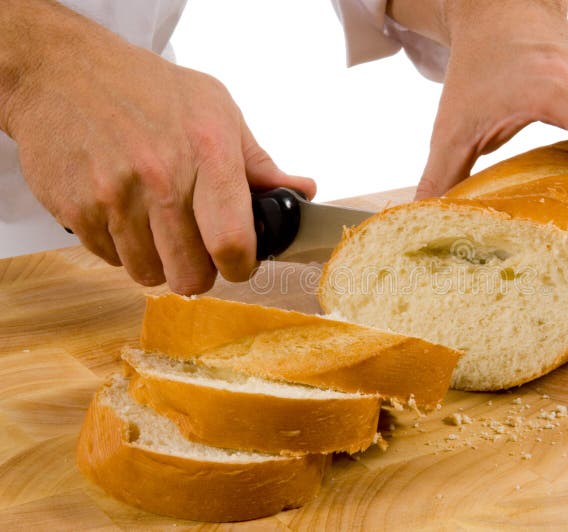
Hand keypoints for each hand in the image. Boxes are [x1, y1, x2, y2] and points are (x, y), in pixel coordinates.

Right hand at [0, 1, 314, 293]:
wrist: (61, 70)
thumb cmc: (147, 88)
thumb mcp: (216, 109)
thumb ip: (259, 162)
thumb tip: (301, 192)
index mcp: (208, 153)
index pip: (232, 243)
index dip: (241, 266)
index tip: (239, 263)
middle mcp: (161, 179)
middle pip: (191, 275)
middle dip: (201, 272)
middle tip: (199, 251)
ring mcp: (114, 197)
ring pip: (148, 274)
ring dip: (159, 262)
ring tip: (158, 228)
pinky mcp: (76, 209)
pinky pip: (110, 259)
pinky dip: (122, 248)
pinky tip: (125, 215)